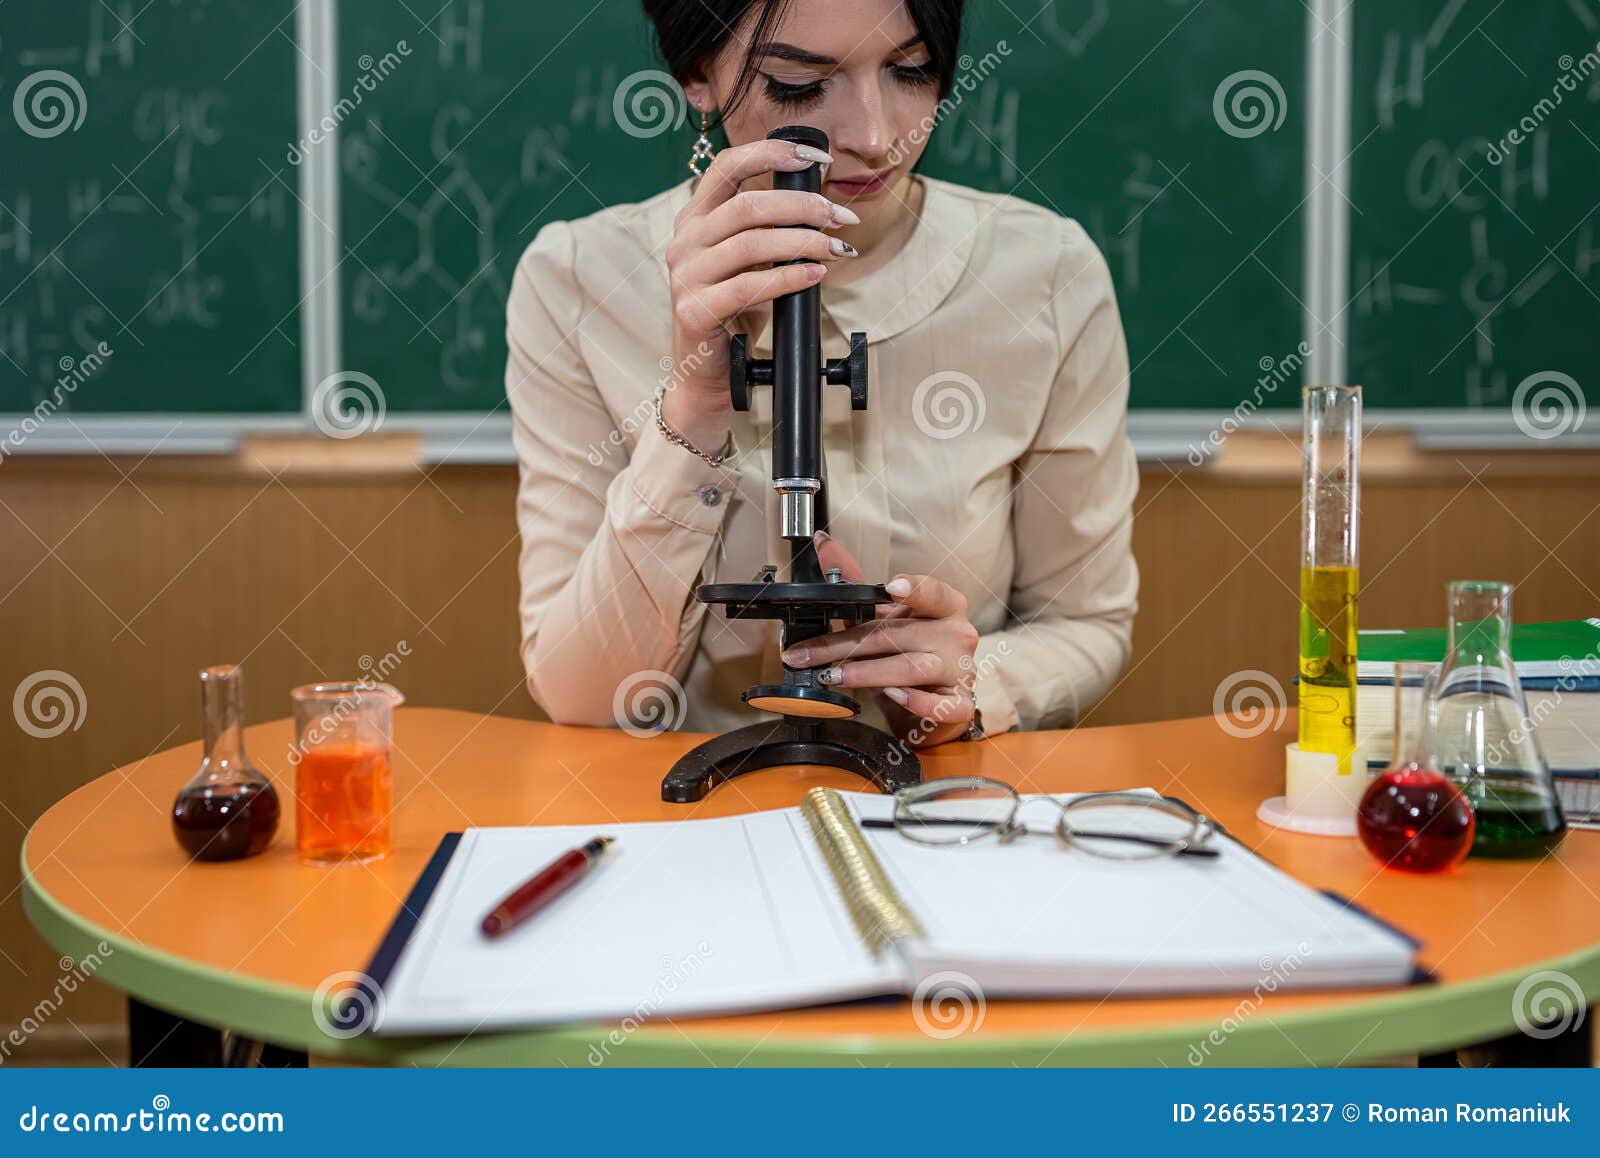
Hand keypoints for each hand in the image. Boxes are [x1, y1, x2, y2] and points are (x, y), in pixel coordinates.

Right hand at [661, 138, 860, 450]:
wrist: (709, 373)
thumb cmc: (735, 313)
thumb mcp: (751, 262)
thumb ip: (770, 231)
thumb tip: (824, 208)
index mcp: (695, 218)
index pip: (728, 166)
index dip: (772, 152)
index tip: (816, 156)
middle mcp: (684, 241)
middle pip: (748, 206)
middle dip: (803, 207)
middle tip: (841, 217)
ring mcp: (685, 276)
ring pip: (751, 243)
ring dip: (804, 243)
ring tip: (837, 249)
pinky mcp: (694, 310)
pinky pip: (749, 286)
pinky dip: (789, 277)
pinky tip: (815, 276)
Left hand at [780, 533, 978, 747]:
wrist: (931, 701)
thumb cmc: (908, 652)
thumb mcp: (883, 617)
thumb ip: (856, 582)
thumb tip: (823, 544)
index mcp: (945, 606)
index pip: (933, 592)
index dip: (912, 589)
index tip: (890, 586)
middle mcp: (957, 634)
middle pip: (899, 634)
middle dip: (846, 644)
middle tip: (809, 653)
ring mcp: (961, 670)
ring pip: (913, 668)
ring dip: (867, 672)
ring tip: (834, 675)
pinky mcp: (959, 704)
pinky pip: (939, 704)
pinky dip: (914, 701)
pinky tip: (891, 695)